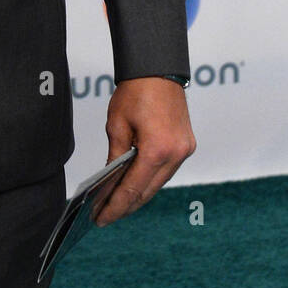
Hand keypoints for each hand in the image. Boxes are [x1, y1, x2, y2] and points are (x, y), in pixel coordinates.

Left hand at [94, 77, 195, 226]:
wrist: (158, 69)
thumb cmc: (135, 91)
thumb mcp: (116, 125)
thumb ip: (114, 157)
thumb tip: (108, 183)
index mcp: (157, 150)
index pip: (133, 189)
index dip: (115, 206)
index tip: (100, 219)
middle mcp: (176, 154)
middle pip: (148, 191)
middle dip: (125, 206)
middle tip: (104, 216)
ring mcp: (184, 151)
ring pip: (158, 183)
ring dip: (138, 194)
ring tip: (116, 203)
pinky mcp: (187, 145)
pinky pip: (166, 171)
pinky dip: (149, 179)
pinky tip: (135, 184)